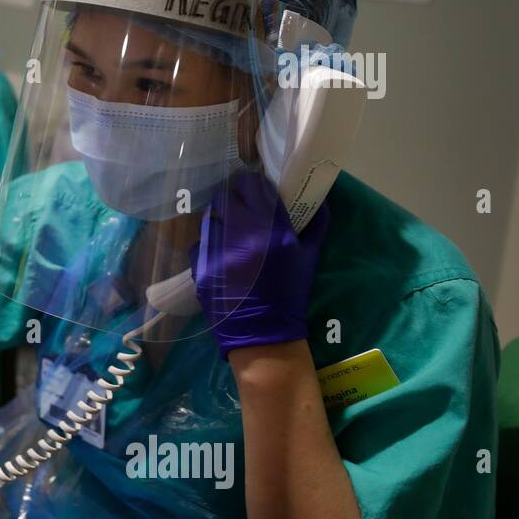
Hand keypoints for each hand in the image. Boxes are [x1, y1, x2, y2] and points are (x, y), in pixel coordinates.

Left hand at [190, 172, 328, 358]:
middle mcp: (243, 238)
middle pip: (226, 197)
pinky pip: (200, 243)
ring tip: (229, 231)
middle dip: (232, 198)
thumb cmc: (290, 294)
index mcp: (273, 232)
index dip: (252, 183)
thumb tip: (318, 198)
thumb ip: (316, 223)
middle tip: (239, 204)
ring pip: (210, 218)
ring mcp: (218, 253)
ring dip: (220, 220)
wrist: (263, 334)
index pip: (253, 187)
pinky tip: (220, 255)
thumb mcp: (310, 257)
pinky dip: (209, 245)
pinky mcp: (200, 267)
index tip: (254, 187)